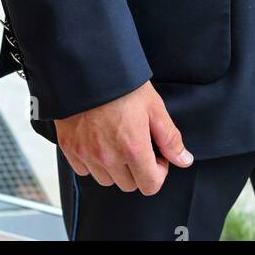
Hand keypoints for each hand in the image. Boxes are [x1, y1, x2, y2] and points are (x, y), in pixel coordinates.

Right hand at [54, 80, 192, 193]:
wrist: (89, 68)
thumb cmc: (123, 85)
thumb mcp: (154, 107)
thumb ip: (170, 138)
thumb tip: (184, 160)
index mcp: (133, 148)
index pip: (150, 186)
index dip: (158, 172)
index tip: (157, 156)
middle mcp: (109, 157)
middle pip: (129, 185)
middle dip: (138, 170)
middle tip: (138, 144)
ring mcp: (87, 155)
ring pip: (107, 180)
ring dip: (115, 168)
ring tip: (117, 141)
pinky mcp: (70, 149)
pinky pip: (84, 170)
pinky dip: (93, 162)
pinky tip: (99, 141)